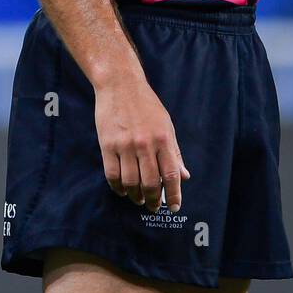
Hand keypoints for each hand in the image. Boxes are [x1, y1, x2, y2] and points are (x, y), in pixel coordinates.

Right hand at [95, 76, 189, 213]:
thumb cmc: (146, 105)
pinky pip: (112, 175)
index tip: (174, 207)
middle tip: (153, 206)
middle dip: (153, 200)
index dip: (174, 195)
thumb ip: (174, 152)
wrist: (120, 84)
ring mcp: (125, 145)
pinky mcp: (107, 145)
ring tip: (138, 199)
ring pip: (131, 183)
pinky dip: (118, 188)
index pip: (172, 174)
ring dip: (135, 196)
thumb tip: (184, 176)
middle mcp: (146, 144)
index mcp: (163, 139)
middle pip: (151, 183)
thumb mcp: (166, 126)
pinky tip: (122, 189)